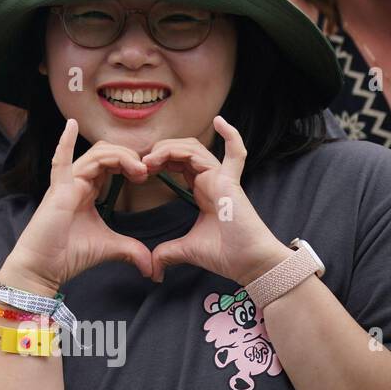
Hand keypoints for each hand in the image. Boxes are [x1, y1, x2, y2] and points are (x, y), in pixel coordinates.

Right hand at [0, 119, 154, 294]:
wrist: (44, 267)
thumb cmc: (69, 254)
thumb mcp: (109, 247)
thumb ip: (131, 250)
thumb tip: (151, 267)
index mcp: (87, 190)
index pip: (111, 163)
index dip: (129, 163)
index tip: (146, 174)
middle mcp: (76, 182)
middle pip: (106, 153)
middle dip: (128, 157)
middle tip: (145, 172)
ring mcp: (65, 183)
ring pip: (96, 155)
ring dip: (119, 157)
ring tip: (137, 169)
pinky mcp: (58, 190)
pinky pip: (61, 161)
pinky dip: (65, 142)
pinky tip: (72, 125)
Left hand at [146, 117, 290, 285]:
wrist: (249, 265)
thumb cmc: (225, 255)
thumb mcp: (186, 250)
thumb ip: (167, 254)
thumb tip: (152, 269)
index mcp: (201, 190)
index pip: (177, 163)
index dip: (159, 161)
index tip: (141, 169)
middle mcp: (211, 180)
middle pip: (182, 151)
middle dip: (160, 152)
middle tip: (142, 163)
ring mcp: (223, 178)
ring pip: (194, 149)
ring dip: (171, 149)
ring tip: (152, 159)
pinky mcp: (232, 182)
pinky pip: (236, 154)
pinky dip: (231, 135)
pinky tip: (220, 120)